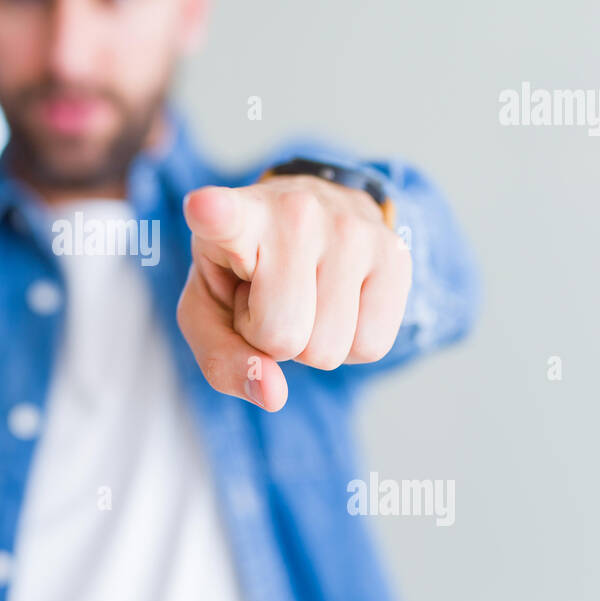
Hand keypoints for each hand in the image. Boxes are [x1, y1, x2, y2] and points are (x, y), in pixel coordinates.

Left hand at [177, 174, 410, 411]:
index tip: (203, 206)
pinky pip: (372, 347)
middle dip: (273, 339)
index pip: (224, 217)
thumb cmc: (245, 272)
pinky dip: (350, 343)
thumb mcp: (210, 312)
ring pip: (329, 349)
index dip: (214, 214)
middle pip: (283, 337)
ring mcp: (352, 228)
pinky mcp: (395, 252)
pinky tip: (337, 301)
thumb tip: (274, 394)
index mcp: (236, 219)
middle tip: (269, 297)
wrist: (309, 218)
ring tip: (302, 294)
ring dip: (313, 340)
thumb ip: (222, 358)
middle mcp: (296, 212)